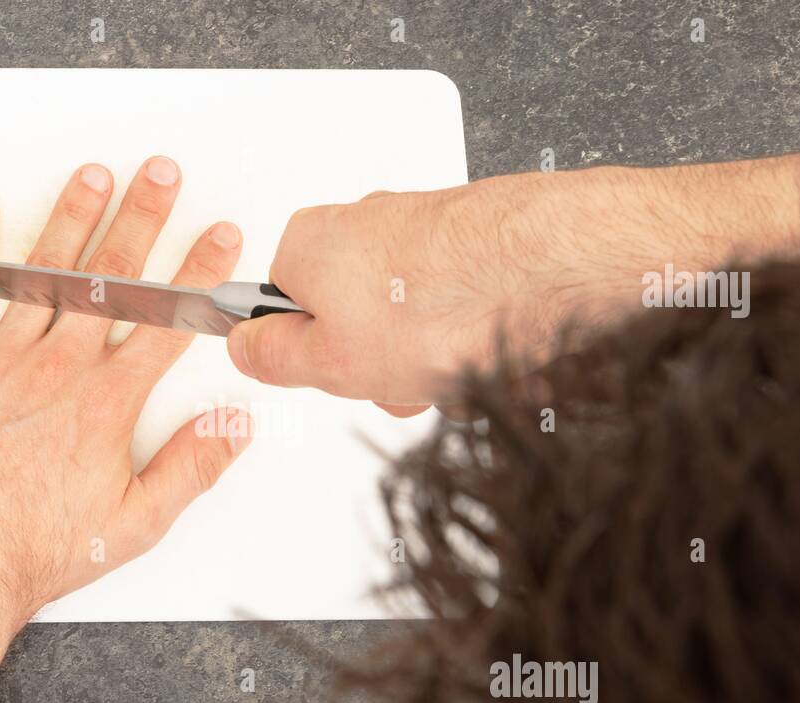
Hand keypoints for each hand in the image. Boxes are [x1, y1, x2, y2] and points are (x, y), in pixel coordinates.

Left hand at [0, 157, 251, 696]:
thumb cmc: (37, 548)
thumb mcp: (136, 523)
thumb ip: (190, 467)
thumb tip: (233, 424)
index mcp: (105, 404)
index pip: (165, 323)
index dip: (197, 273)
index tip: (219, 235)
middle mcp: (55, 370)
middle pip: (110, 281)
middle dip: (141, 220)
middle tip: (161, 174)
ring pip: (43, 274)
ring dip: (72, 220)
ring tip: (93, 175)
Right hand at [226, 140, 799, 413]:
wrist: (552, 270)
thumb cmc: (444, 303)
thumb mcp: (330, 360)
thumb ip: (273, 356)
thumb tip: (246, 348)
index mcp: (310, 244)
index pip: (283, 312)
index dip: (312, 358)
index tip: (338, 376)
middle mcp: (365, 227)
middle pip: (352, 323)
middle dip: (381, 366)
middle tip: (405, 378)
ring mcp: (426, 235)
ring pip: (410, 326)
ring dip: (431, 362)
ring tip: (459, 366)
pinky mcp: (480, 247)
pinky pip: (461, 313)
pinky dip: (474, 340)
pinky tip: (494, 351)